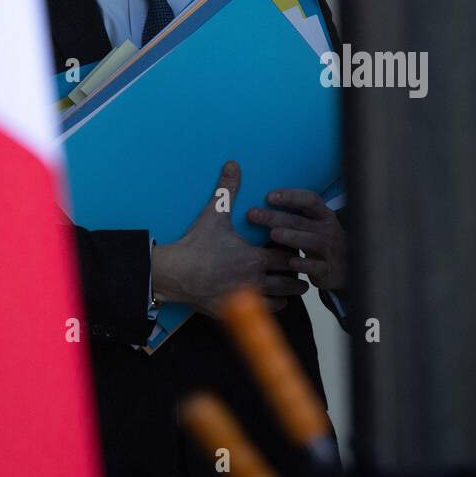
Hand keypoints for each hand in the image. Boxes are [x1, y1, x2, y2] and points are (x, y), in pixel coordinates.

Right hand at [150, 161, 308, 314]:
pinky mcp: (235, 312)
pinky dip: (273, 305)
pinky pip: (264, 312)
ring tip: (291, 286)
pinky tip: (272, 298)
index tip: (293, 248)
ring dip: (288, 292)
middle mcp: (255, 280)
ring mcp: (246, 299)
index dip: (293, 252)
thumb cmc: (196, 244)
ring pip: (281, 299)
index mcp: (255, 258)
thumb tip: (233, 164)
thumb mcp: (214, 214)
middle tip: (300, 270)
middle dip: (297, 275)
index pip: (288, 257)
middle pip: (290, 281)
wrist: (174, 273)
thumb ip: (227, 189)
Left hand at [248, 189, 347, 291]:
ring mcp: (330, 250)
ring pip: (312, 241)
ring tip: (273, 234)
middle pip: (301, 220)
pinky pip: (317, 266)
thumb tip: (259, 200)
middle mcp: (328, 229)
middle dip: (276, 216)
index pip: (310, 200)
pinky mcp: (328, 270)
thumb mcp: (312, 226)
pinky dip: (305, 264)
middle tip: (253, 214)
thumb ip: (294, 215)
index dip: (290, 196)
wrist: (343, 268)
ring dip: (292, 237)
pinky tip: (291, 262)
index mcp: (323, 215)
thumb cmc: (318, 242)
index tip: (268, 196)